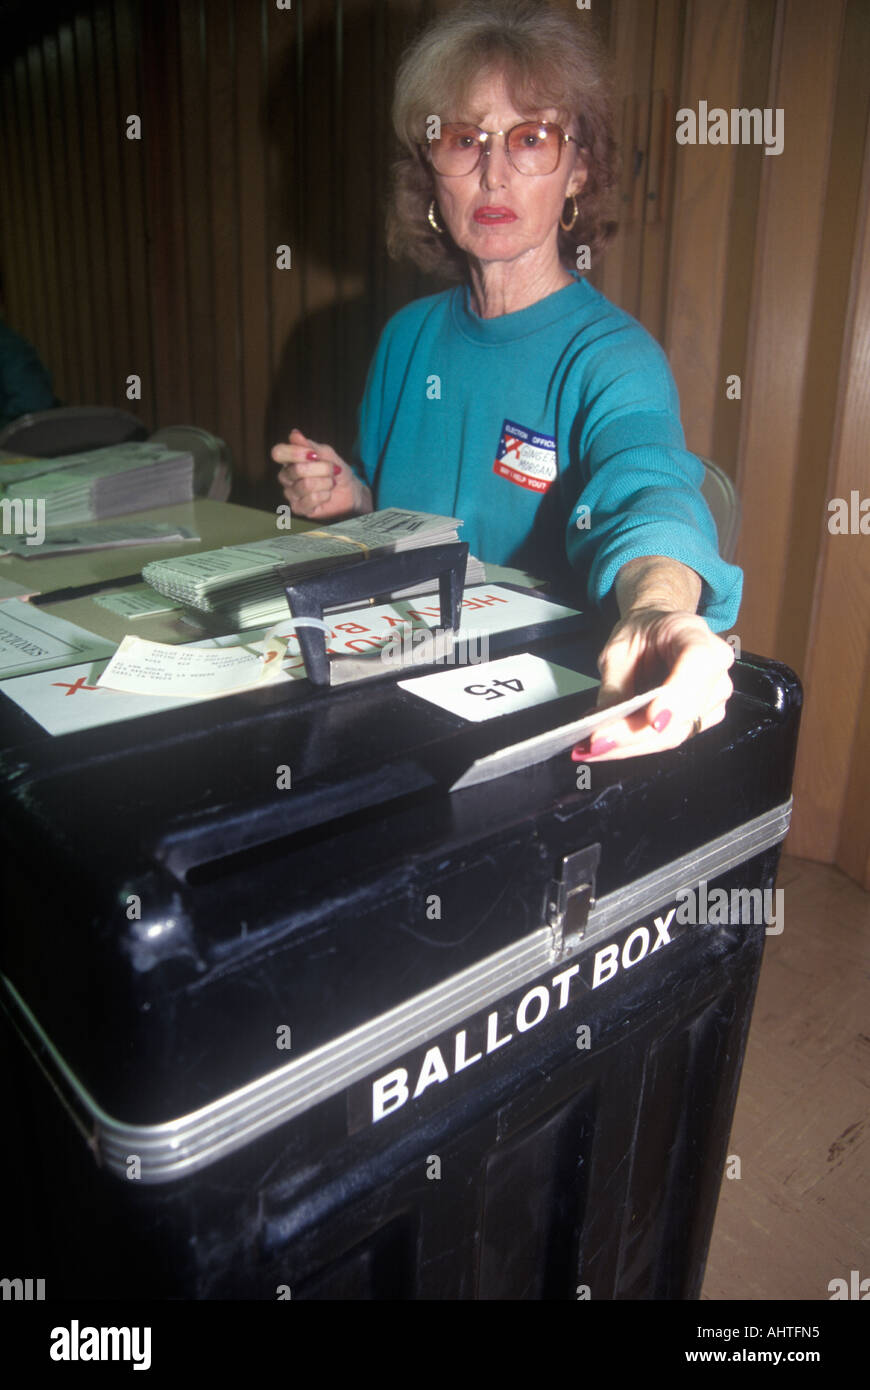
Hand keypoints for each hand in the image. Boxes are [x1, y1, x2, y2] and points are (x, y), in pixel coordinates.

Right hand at [272, 428, 370, 519]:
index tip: (314, 455)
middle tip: (331, 470)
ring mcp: (291, 493)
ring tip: (330, 483)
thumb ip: (310, 446)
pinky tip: (326, 495)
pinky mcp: (298, 508)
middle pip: (297, 469)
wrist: (350, 491)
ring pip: (306, 485)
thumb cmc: (336, 470)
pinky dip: (324, 495)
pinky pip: (310, 499)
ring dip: (325, 483)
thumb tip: (294, 434)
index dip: (295, 453)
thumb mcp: (327, 454)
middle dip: (322, 469)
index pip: (278, 453)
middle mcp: (286, 476)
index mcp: (289, 460)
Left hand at [572, 608, 734, 760]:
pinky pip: (671, 739)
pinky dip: (638, 745)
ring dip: (633, 745)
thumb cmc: (641, 634)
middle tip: (596, 743)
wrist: (656, 633)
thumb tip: (604, 722)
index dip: (678, 695)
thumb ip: (615, 684)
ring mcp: (715, 695)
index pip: (699, 664)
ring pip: (677, 733)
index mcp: (695, 634)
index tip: (651, 721)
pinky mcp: (704, 718)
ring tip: (593, 747)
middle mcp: (716, 667)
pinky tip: (611, 743)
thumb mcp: (618, 649)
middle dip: (637, 733)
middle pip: (685, 711)